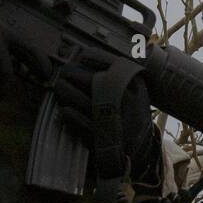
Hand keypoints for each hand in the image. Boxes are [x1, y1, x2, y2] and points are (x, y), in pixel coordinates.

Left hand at [49, 53, 158, 178]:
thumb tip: (86, 55)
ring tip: (60, 88)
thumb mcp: (136, 89)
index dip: (86, 57)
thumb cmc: (134, 111)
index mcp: (133, 82)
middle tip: (64, 73)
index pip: (103, 59)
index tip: (80, 59)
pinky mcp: (98, 135)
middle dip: (69, 72)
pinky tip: (66, 108)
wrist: (142, 147)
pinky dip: (67, 112)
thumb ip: (118, 72)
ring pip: (76, 97)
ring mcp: (110, 117)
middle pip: (85, 76)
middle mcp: (123, 97)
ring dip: (63, 90)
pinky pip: (74, 119)